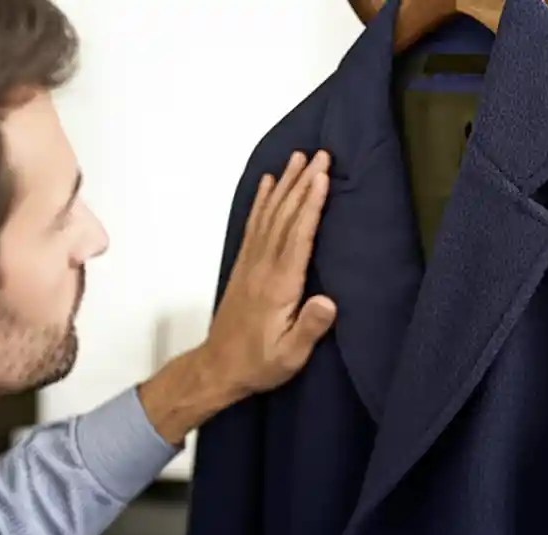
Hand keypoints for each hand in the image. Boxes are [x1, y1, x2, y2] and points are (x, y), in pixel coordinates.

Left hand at [203, 150, 336, 395]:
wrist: (218, 367)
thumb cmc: (259, 363)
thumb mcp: (290, 355)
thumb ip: (309, 327)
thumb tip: (328, 302)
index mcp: (279, 286)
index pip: (298, 237)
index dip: (311, 205)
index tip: (322, 176)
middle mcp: (263, 267)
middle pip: (284, 216)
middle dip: (302, 183)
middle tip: (320, 154)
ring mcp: (251, 264)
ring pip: (269, 215)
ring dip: (285, 185)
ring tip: (298, 158)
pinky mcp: (244, 266)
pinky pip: (254, 225)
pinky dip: (263, 202)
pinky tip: (269, 185)